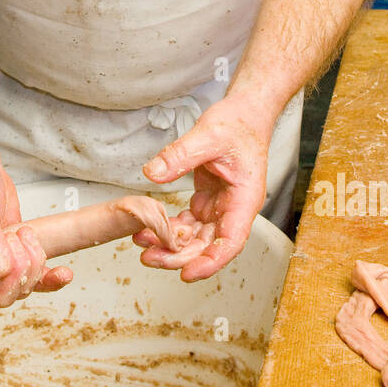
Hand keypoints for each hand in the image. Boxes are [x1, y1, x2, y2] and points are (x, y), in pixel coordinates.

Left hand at [140, 95, 270, 279]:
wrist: (244, 113)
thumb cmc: (238, 124)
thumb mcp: (207, 135)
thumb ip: (179, 155)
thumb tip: (152, 173)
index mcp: (245, 199)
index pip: (231, 241)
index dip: (210, 262)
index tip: (187, 273)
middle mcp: (234, 209)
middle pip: (209, 245)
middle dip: (180, 255)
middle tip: (149, 257)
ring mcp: (221, 207)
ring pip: (197, 238)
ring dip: (171, 244)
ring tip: (142, 242)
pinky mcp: (208, 200)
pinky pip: (189, 223)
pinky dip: (171, 227)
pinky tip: (149, 227)